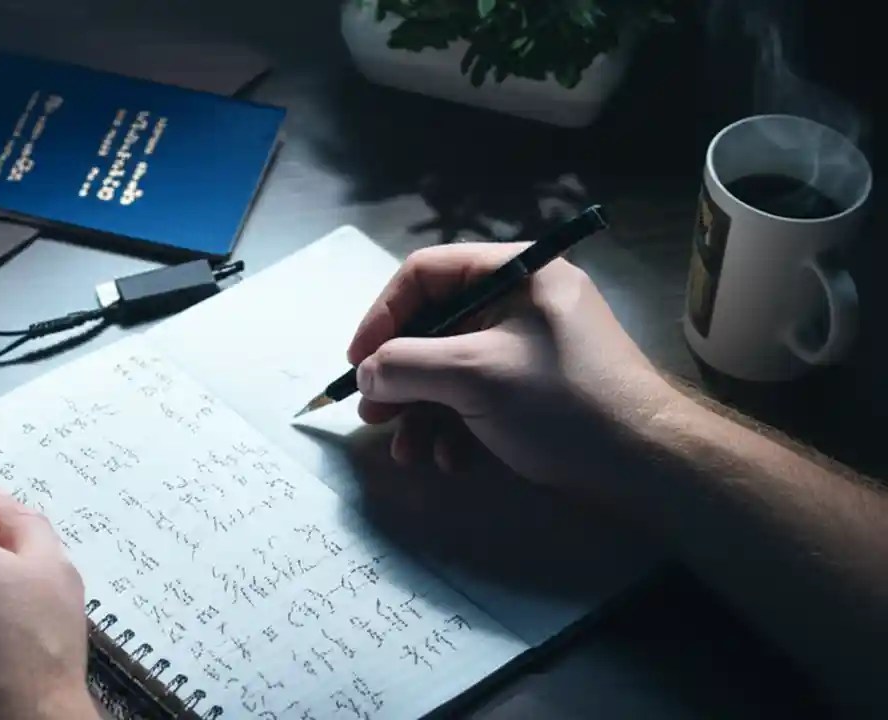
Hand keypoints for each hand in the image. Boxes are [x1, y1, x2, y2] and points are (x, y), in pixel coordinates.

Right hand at [348, 242, 678, 501]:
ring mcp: (531, 348)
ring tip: (406, 451)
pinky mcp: (537, 391)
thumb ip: (407, 364)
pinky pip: (480, 396)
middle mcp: (522, 302)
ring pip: (453, 369)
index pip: (427, 274)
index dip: (383, 315)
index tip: (358, 361)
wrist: (648, 463)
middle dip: (400, 375)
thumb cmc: (562, 401)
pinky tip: (449, 461)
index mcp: (517, 273)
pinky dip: (456, 427)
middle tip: (374, 414)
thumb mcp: (474, 374)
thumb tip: (366, 372)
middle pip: (436, 326)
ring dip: (422, 411)